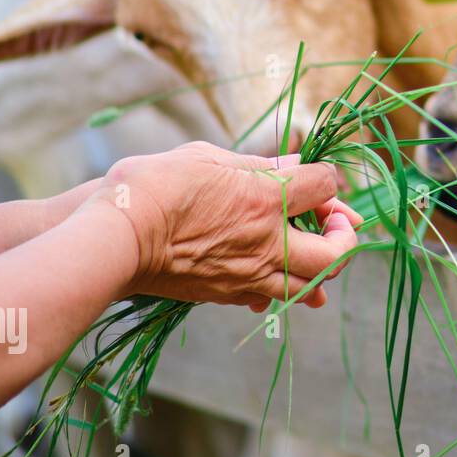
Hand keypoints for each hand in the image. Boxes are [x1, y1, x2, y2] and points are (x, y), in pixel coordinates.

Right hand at [84, 142, 360, 310]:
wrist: (111, 239)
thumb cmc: (153, 187)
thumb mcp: (207, 158)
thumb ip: (257, 164)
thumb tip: (294, 164)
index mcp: (264, 199)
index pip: (324, 186)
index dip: (329, 180)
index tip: (317, 178)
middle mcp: (265, 243)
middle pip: (334, 254)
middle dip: (345, 237)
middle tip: (336, 223)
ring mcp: (246, 275)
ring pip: (308, 287)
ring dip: (321, 269)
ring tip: (314, 250)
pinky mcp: (224, 294)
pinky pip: (270, 298)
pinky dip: (283, 287)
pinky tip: (273, 271)